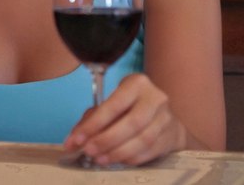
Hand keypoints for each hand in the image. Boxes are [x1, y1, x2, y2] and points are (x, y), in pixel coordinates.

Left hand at [64, 73, 186, 165]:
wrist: (163, 116)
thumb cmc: (130, 107)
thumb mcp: (111, 103)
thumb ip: (92, 118)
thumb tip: (73, 140)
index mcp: (137, 83)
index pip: (114, 105)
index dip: (94, 124)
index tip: (77, 139)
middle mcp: (155, 98)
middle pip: (131, 123)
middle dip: (106, 140)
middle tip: (89, 151)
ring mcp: (166, 118)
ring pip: (142, 140)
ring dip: (117, 152)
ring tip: (100, 158)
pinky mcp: (170, 137)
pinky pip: (149, 151)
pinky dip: (130, 158)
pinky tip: (116, 160)